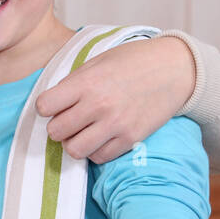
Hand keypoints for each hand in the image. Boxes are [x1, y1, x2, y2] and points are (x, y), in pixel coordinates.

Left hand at [34, 35, 195, 163]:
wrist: (175, 69)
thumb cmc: (133, 61)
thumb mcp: (98, 61)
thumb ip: (73, 82)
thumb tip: (50, 103)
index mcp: (86, 82)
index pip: (44, 106)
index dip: (46, 107)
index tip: (54, 105)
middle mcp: (99, 105)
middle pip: (56, 132)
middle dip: (58, 126)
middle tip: (69, 120)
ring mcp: (116, 124)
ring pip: (74, 150)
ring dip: (74, 142)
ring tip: (83, 132)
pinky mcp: (131, 139)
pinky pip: (99, 157)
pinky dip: (95, 150)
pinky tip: (101, 137)